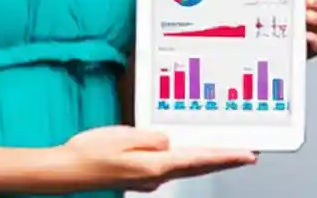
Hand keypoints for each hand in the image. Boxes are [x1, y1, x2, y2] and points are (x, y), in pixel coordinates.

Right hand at [56, 125, 255, 192]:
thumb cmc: (92, 152)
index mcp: (156, 166)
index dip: (227, 157)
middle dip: (224, 160)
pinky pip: (171, 166)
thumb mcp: (125, 136)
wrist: (69, 170)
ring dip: (208, 161)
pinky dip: (188, 160)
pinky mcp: (141, 176)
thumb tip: (169, 141)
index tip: (248, 155)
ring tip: (226, 153)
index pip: (201, 160)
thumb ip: (152, 138)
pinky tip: (190, 154)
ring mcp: (148, 179)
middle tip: (247, 155)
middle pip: (199, 167)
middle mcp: (156, 177)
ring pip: (186, 168)